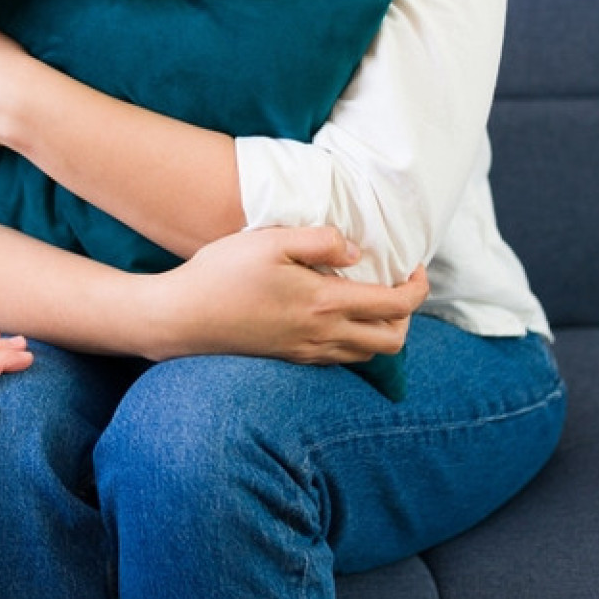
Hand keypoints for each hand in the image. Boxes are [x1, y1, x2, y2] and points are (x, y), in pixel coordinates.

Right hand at [135, 226, 426, 364]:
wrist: (181, 318)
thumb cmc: (222, 274)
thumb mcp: (271, 240)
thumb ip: (321, 241)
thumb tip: (356, 251)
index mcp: (326, 304)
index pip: (397, 306)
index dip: (417, 286)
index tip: (412, 265)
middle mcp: (323, 335)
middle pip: (393, 340)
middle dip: (407, 314)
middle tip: (396, 284)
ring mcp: (306, 351)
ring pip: (368, 353)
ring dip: (381, 328)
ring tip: (369, 298)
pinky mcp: (289, 358)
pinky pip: (340, 358)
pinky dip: (354, 340)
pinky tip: (335, 315)